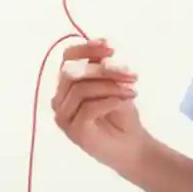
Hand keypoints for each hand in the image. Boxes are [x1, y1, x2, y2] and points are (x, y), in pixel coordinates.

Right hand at [52, 39, 147, 174]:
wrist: (132, 144)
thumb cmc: (121, 112)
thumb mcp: (115, 82)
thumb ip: (105, 66)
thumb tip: (104, 49)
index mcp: (68, 84)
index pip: (67, 57)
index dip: (86, 48)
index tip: (110, 47)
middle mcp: (60, 99)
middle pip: (72, 73)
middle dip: (103, 69)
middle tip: (131, 74)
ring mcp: (65, 117)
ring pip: (80, 90)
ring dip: (110, 86)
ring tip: (131, 91)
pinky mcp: (74, 132)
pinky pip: (88, 108)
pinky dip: (109, 101)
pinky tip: (124, 101)